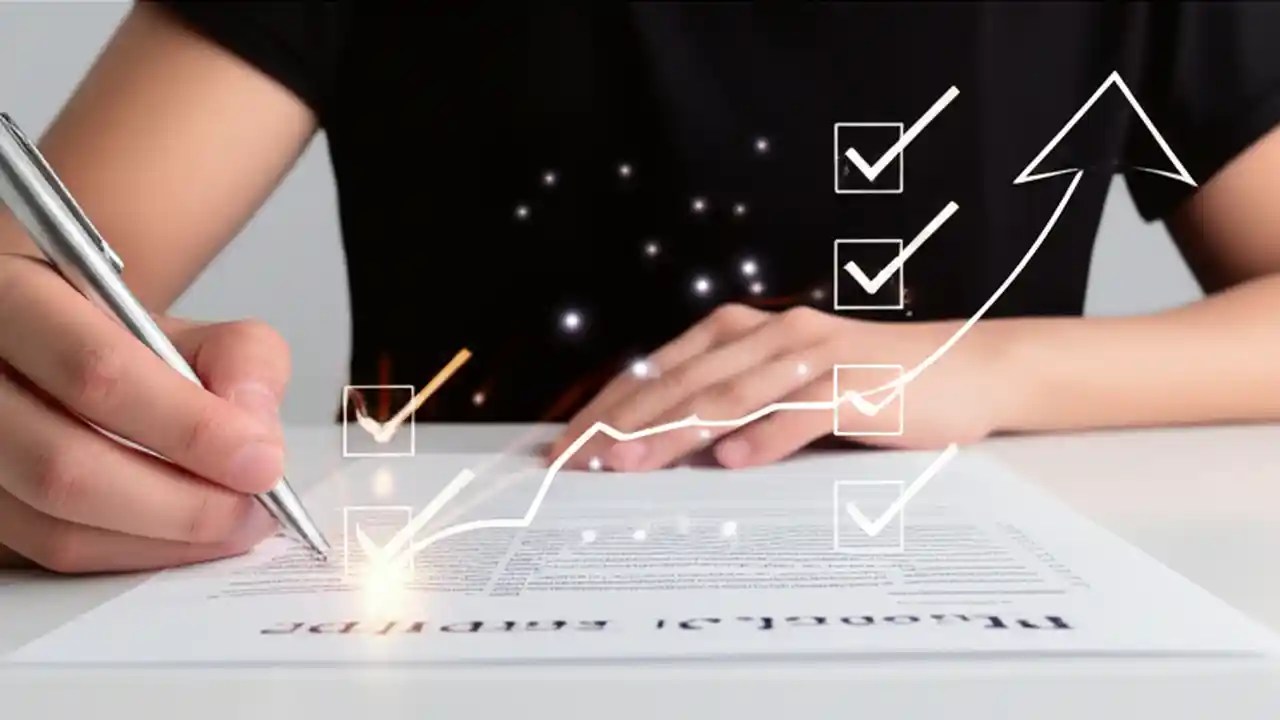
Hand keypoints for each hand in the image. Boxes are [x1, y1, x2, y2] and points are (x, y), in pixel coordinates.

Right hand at [0, 254, 290, 572]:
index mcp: (17, 302)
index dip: (190, 427)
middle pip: (65, 466)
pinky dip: (134, 557)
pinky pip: (52, 559)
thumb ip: (242, 359)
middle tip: (254, 512)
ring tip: (232, 527)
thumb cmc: (124, 350)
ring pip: (55, 527)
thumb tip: (255, 436)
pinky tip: (182, 540)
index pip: (97, 371)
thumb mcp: (189, 328)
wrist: (57, 370)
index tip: (262, 461)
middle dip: (183, 503)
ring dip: (163, 541)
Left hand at [550, 304, 1015, 470]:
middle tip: (575, 461)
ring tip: (628, 465)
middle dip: (622, 423)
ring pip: (731, 395)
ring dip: (674, 432)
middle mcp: (774, 334)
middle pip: (683, 381)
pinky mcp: (859, 387)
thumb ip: (730, 402)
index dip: (610, 404)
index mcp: (747, 330)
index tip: (567, 442)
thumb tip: (663, 442)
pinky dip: (768, 436)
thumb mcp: (787, 384)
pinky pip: (805, 412)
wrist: (964, 368)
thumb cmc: (866, 382)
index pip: (661, 368)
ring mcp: (817, 358)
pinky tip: (733, 461)